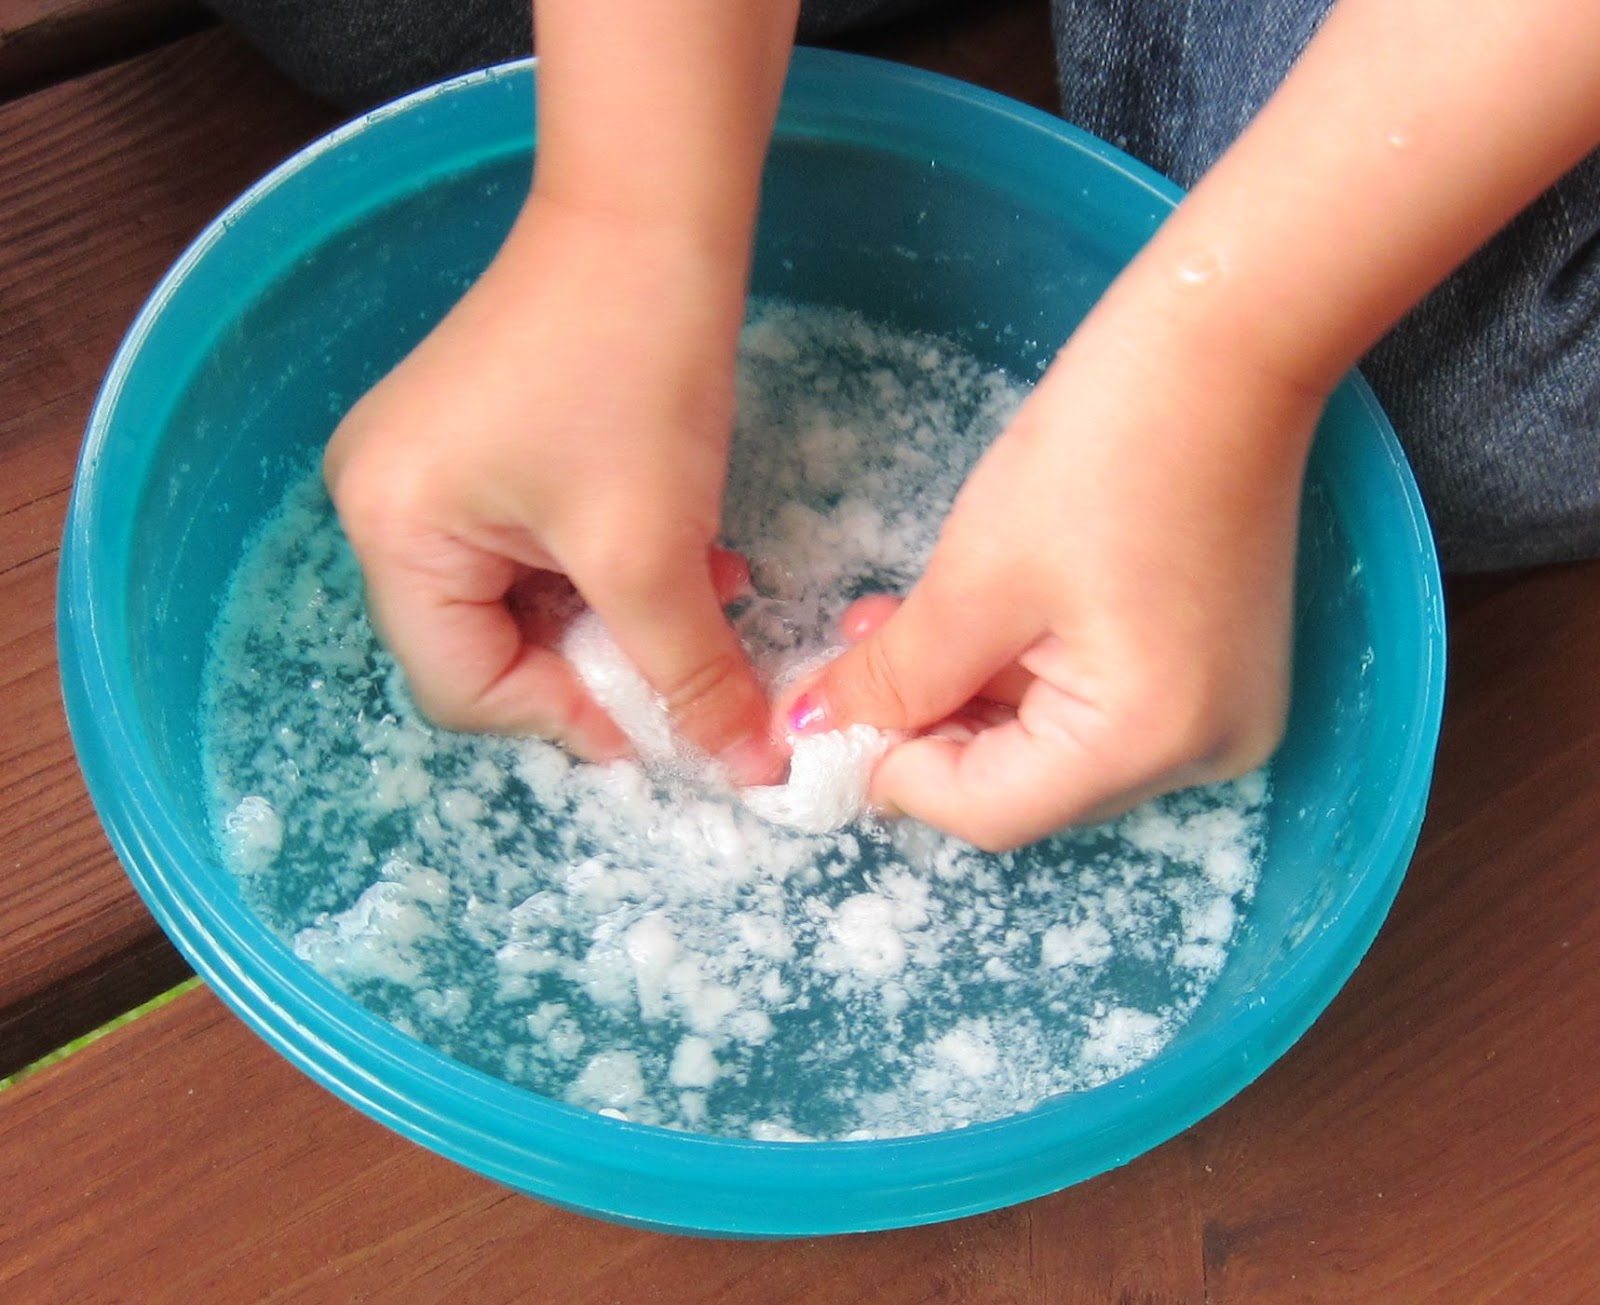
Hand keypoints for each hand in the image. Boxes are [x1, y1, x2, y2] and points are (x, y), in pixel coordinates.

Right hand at [324, 197, 783, 780]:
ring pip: (529, 604)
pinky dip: (611, 567)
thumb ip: (692, 674)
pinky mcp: (478, 444)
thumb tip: (742, 765)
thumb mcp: (654, 547)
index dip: (571, 721)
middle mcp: (383, 502)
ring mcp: (427, 469)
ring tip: (705, 595)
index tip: (668, 726)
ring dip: (621, 617)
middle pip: (494, 650)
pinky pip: (538, 548)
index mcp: (390, 529)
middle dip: (603, 665)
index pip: (466, 689)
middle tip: (690, 665)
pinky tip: (687, 552)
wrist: (653, 213)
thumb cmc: (634, 367)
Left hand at [787, 303, 1321, 849]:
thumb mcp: (977, 578)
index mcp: (1147, 740)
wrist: (1226, 351)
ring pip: (1051, 747)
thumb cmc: (1107, 450)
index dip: (892, 774)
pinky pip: (1096, 708)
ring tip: (891, 627)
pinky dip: (1022, 676)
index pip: (990, 812)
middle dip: (925, 731)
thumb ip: (895, 677)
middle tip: (847, 672)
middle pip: (1024, 786)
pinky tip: (965, 623)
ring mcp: (1217, 717)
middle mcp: (1199, 754)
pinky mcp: (1212, 676)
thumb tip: (813, 734)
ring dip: (964, 697)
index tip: (821, 727)